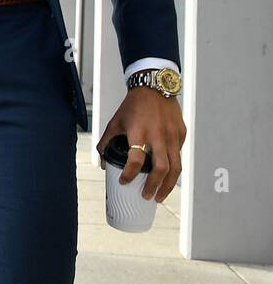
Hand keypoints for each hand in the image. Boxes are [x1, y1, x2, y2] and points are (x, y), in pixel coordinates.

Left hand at [97, 87, 186, 201]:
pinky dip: (173, 168)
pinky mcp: (181, 133)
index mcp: (138, 133)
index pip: (135, 160)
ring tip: (160, 196)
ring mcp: (172, 135)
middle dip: (154, 187)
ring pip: (175, 167)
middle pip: (161, 169)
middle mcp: (158, 136)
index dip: (129, 174)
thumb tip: (102, 163)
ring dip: (168, 185)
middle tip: (146, 197)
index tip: (124, 182)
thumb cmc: (132, 106)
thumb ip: (106, 142)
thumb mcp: (115, 122)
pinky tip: (167, 176)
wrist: (154, 87)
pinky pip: (178, 155)